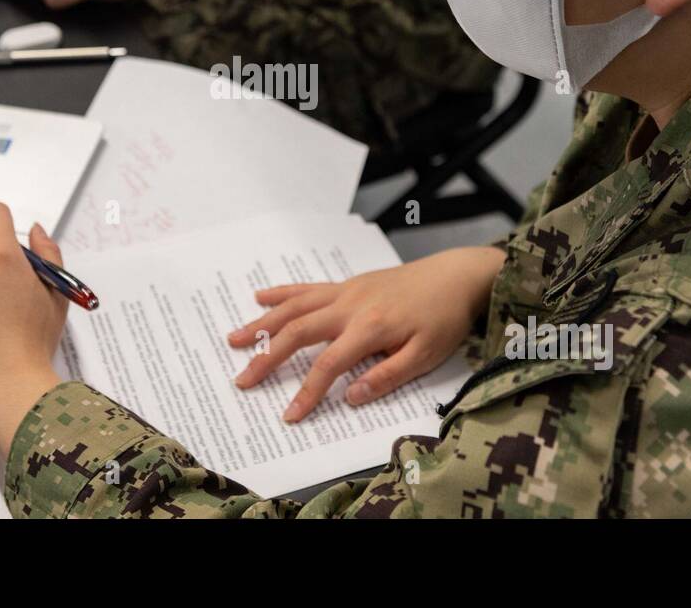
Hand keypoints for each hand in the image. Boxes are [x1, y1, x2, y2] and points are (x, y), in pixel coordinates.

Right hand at [228, 246, 505, 421]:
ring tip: (234, 339)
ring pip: (295, 307)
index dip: (307, 392)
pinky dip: (281, 292)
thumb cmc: (444, 318)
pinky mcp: (348, 285)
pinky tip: (259, 297)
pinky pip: (308, 287)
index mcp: (370, 328)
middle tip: (242, 380)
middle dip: (267, 357)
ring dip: (262, 323)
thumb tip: (350, 397)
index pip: (329, 365)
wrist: (456, 276)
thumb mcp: (426, 355)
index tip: (289, 415)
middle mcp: (350, 306)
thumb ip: (386, 376)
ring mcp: (346, 292)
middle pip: (298, 332)